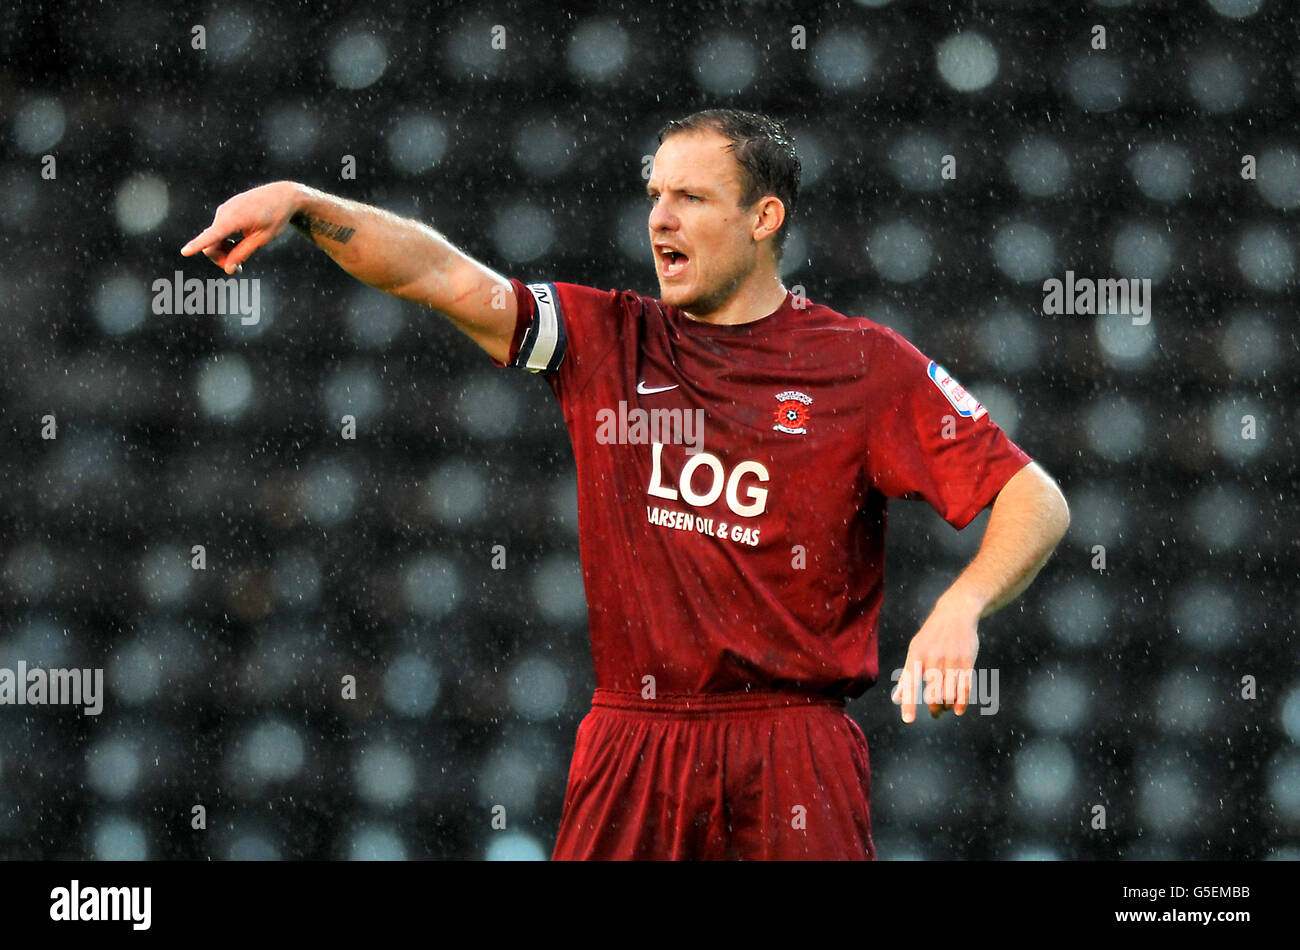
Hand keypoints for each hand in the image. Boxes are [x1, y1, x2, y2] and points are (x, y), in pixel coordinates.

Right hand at [181, 181, 302, 273]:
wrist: (282, 196)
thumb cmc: (275, 218)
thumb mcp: (262, 239)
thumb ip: (243, 253)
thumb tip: (227, 269)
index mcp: (235, 218)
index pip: (213, 235)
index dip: (197, 245)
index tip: (184, 252)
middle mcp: (225, 212)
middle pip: (211, 243)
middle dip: (221, 258)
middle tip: (238, 270)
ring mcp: (224, 210)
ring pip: (214, 238)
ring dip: (224, 251)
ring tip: (241, 258)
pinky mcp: (225, 211)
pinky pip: (219, 230)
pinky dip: (225, 241)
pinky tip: (238, 243)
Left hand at [892, 590, 981, 722]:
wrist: (956, 613)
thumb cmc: (931, 637)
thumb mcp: (915, 650)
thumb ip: (907, 675)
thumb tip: (896, 699)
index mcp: (916, 654)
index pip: (910, 682)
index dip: (909, 702)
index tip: (908, 720)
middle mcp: (933, 657)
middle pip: (933, 693)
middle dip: (934, 708)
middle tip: (935, 714)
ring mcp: (951, 658)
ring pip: (949, 693)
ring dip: (947, 705)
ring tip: (946, 708)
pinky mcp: (967, 659)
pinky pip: (964, 686)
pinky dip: (961, 701)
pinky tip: (958, 710)